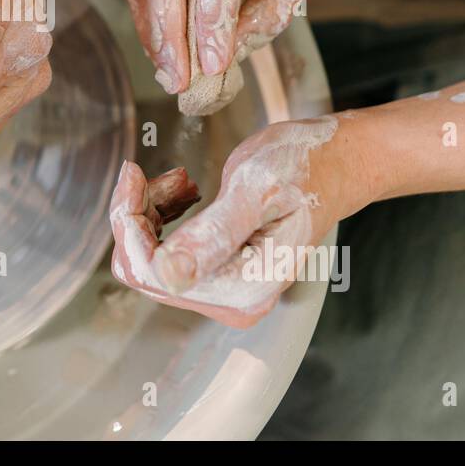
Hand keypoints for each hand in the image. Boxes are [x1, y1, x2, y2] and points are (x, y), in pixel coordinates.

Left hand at [109, 116, 361, 326]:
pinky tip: (182, 193)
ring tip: (178, 180)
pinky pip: (164, 254)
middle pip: (145, 271)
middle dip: (135, 219)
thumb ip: (213, 234)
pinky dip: (161, 218)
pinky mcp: (217, 274)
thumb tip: (167, 273)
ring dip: (149, 215)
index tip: (133, 174)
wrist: (335, 164)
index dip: (129, 226)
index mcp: (242, 289)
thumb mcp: (255, 191)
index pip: (153, 274)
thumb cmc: (304, 169)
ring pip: (150, 261)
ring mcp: (223, 291)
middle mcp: (231, 301)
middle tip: (150, 173)